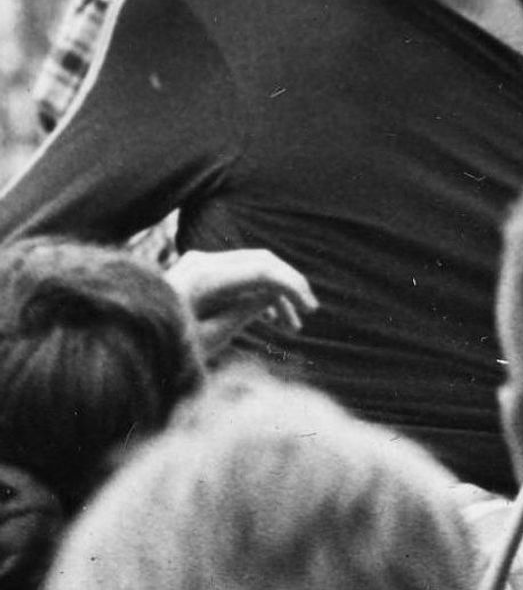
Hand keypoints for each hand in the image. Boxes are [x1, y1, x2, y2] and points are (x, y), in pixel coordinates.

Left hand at [168, 249, 318, 359]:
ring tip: (291, 326)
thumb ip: (244, 311)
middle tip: (308, 312)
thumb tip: (273, 294)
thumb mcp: (209, 337)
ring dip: (274, 292)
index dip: (291, 285)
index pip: (262, 269)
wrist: (129, 341)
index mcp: (204, 276)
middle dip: (288, 285)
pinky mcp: (201, 272)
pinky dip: (256, 292)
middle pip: (261, 261)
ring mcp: (201, 263)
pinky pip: (238, 275)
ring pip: (253, 268)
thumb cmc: (164, 345)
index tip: (309, 309)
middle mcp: (203, 260)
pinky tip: (271, 317)